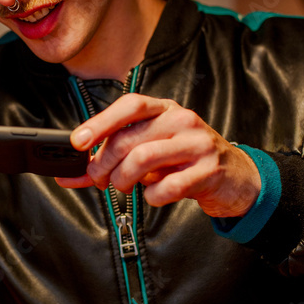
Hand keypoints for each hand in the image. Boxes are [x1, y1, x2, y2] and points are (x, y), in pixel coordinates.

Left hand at [57, 93, 260, 218]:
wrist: (234, 177)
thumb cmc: (185, 161)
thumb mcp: (149, 152)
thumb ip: (110, 161)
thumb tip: (69, 176)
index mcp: (164, 110)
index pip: (130, 106)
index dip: (100, 122)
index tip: (77, 142)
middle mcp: (182, 120)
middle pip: (129, 139)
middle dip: (104, 164)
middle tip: (98, 180)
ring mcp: (197, 144)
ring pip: (143, 159)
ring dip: (123, 180)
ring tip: (122, 187)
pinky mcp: (208, 171)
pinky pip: (167, 187)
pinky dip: (152, 197)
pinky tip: (155, 195)